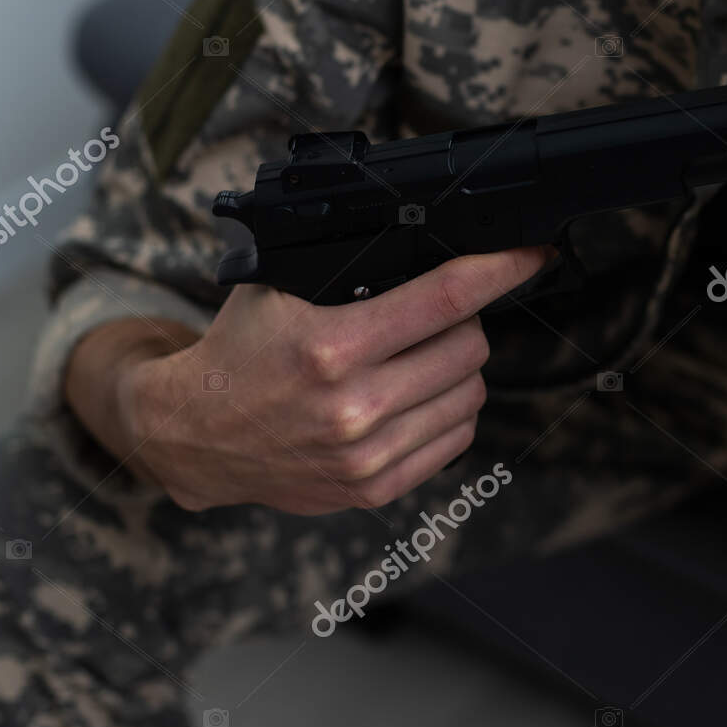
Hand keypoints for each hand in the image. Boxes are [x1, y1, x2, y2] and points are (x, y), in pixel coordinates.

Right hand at [102, 248, 551, 513]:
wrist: (194, 435)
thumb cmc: (240, 351)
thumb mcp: (278, 289)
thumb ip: (345, 265)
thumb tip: (426, 238)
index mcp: (330, 346)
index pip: (445, 299)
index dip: (500, 269)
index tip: (532, 254)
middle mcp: (354, 406)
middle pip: (469, 347)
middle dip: (468, 319)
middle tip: (445, 312)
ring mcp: (368, 454)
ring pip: (470, 395)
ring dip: (462, 367)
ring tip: (427, 354)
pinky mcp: (374, 487)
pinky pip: (455, 440)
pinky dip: (451, 410)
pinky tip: (422, 394)